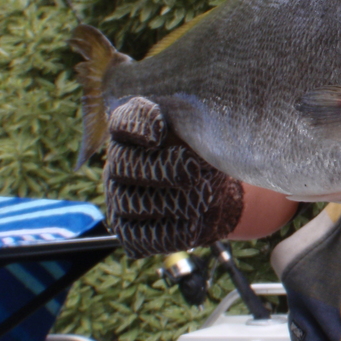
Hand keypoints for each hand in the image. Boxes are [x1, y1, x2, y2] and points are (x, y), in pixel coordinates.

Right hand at [104, 97, 243, 258]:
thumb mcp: (210, 124)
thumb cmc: (210, 148)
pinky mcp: (130, 230)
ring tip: (204, 194)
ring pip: (133, 202)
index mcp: (135, 129)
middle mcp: (119, 162)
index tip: (160, 133)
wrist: (219, 188)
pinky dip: (171, 231)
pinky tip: (195, 221)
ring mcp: (120, 198)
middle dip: (162, 169)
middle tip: (195, 171)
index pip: (125, 121)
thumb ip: (204, 114)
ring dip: (173, 201)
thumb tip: (221, 105)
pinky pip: (142, 235)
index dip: (137, 127)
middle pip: (125, 164)